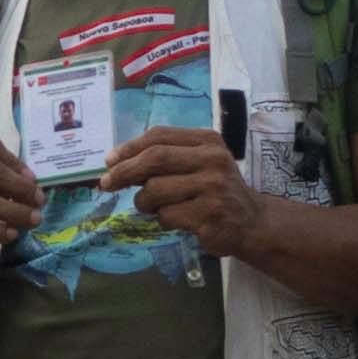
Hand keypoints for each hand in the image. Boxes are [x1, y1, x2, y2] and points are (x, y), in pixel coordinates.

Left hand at [104, 122, 261, 262]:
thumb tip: (116, 163)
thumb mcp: (199, 164)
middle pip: (155, 159)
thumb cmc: (216, 190)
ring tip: (153, 206)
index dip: (130, 147)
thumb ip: (166, 158)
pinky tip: (177, 219)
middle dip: (124, 171)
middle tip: (106, 184)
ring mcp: (213, 188)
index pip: (160, 136)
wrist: (252, 222)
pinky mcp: (209, 216)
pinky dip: (162, 219)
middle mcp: (212, 160)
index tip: (109, 161)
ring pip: (156, 191)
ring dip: (144, 202)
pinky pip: (167, 216)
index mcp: (208, 141)